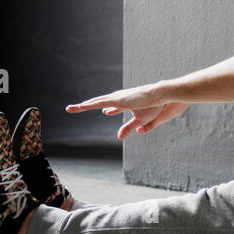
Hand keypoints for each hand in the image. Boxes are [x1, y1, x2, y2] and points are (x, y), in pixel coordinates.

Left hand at [66, 83, 188, 139]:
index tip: (104, 112)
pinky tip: (81, 106)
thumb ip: (129, 128)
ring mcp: (118, 98)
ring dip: (83, 105)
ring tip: (71, 108)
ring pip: (95, 101)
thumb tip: (119, 137)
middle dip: (87, 105)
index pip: (112, 105)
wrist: (163, 96)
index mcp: (126, 102)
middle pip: (99, 102)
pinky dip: (90, 105)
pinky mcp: (118, 99)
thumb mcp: (140, 120)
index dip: (107, 108)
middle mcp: (119, 98)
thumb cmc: (156, 106)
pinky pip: (99, 102)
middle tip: (74, 108)